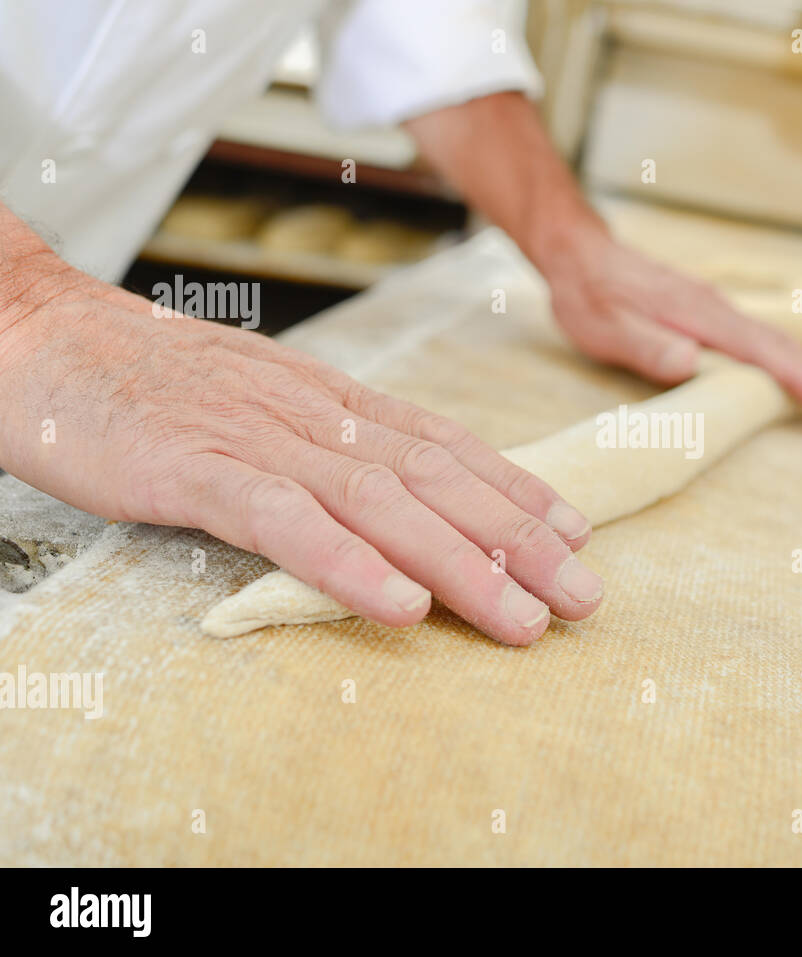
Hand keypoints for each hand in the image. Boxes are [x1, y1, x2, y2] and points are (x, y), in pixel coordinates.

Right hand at [0, 254, 602, 644]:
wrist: (44, 335)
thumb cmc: (157, 382)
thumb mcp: (266, 405)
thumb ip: (333, 445)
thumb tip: (402, 494)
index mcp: (334, 401)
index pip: (447, 445)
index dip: (518, 490)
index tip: (577, 533)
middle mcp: (315, 416)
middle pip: (438, 480)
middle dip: (520, 542)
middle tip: (584, 596)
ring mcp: (258, 440)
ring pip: (382, 504)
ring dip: (461, 565)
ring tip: (522, 618)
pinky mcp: (194, 470)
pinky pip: (283, 521)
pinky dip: (347, 562)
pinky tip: (399, 604)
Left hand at [541, 227, 801, 431]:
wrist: (580, 255)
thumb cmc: (590, 295)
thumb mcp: (605, 327)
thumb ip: (646, 346)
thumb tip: (690, 362)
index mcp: (703, 318)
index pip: (769, 355)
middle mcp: (721, 312)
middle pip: (787, 350)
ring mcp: (720, 314)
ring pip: (780, 346)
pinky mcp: (713, 319)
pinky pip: (763, 345)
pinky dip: (792, 365)